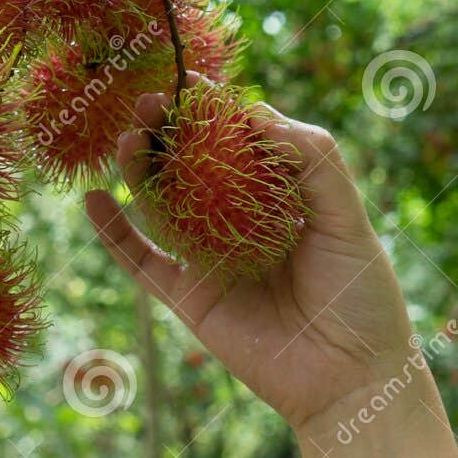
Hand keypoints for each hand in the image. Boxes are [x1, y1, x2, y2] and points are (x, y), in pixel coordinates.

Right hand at [84, 80, 415, 433]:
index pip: (241, 142)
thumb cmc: (362, 297)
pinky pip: (141, 261)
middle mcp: (241, 224)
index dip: (217, 110)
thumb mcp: (347, 217)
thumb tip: (258, 115)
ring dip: (139, 168)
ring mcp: (211, 260)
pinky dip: (113, 233)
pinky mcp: (190, 298)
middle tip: (151, 100)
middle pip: (193, 166)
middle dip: (170, 131)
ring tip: (127, 136)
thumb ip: (314, 161)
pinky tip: (94, 199)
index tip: (194, 79)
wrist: (351, 379)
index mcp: (282, 199)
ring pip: (161, 204)